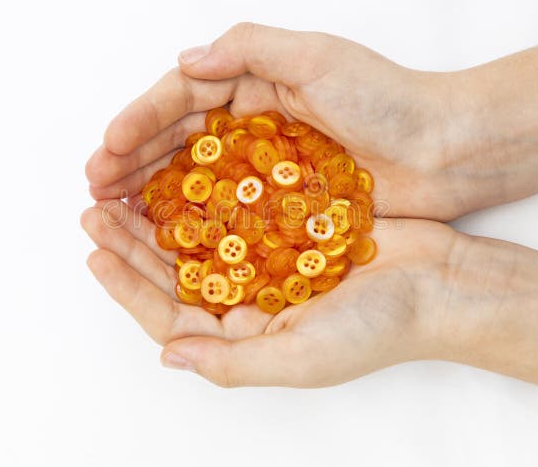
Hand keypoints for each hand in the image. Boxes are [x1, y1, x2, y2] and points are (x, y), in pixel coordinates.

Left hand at [81, 201, 468, 386]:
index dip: (128, 286)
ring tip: (127, 188)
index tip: (94, 253)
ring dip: (162, 215)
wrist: (442, 284)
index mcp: (246, 337)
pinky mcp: (291, 229)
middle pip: (175, 272)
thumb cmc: (379, 330)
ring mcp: (270, 263)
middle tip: (96, 208)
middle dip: (132, 243)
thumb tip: (168, 356)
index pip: (169, 315)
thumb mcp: (302, 357)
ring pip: (199, 238)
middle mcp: (251, 302)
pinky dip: (209, 194)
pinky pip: (237, 210)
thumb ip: (231, 363)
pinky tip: (186, 174)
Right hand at [86, 23, 487, 220]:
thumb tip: (187, 61)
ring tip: (114, 209)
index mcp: (258, 82)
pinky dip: (195, 217)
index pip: (184, 97)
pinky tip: (166, 232)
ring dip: (153, 190)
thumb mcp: (319, 57)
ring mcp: (269, 164)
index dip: (141, 120)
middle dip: (134, 158)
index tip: (108, 147)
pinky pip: (229, 207)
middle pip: (180, 138)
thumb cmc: (390, 100)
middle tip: (95, 186)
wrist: (449, 150)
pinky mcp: (285, 199)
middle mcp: (256, 120)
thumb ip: (251, 50)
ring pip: (197, 175)